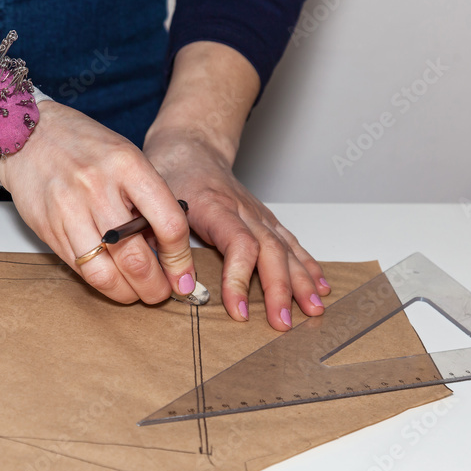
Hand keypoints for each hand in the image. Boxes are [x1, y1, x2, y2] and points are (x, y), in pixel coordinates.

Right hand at [0, 102, 196, 304]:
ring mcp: (69, 211)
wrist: (30, 135)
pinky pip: (81, 269)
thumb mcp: (128, 159)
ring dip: (128, 293)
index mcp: (128, 166)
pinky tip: (112, 280)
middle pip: (136, 258)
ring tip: (137, 293)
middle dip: (155, 287)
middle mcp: (98, 189)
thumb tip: (168, 250)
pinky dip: (101, 282)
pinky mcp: (49, 229)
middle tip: (162, 292)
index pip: (169, 224)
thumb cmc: (86, 147)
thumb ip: (149, 200)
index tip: (183, 276)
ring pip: (106, 273)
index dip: (180, 259)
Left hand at [143, 129, 329, 330]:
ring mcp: (257, 213)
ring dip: (301, 281)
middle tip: (282, 322)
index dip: (240, 279)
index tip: (238, 310)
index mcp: (212, 206)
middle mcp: (241, 210)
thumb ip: (157, 244)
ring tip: (312, 309)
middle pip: (270, 250)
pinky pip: (290, 242)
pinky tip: (319, 285)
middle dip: (280, 289)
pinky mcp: (264, 218)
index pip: (238, 244)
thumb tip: (165, 285)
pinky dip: (307, 264)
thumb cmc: (170, 175)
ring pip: (285, 247)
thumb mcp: (152, 206)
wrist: (190, 148)